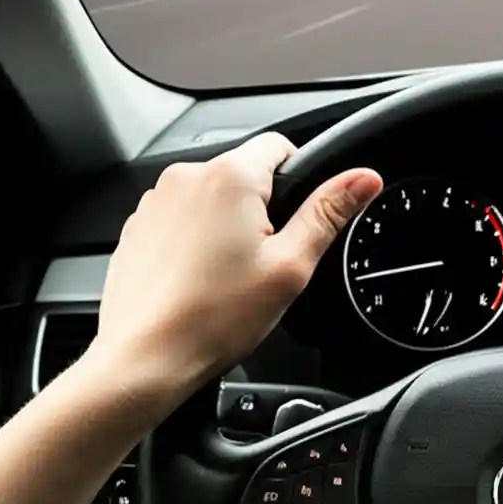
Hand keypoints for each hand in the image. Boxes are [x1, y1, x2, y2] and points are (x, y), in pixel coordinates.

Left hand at [93, 133, 381, 411]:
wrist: (145, 357)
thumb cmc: (214, 317)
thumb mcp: (291, 265)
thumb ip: (328, 213)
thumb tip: (364, 177)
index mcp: (230, 177)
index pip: (282, 146)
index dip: (301, 180)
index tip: (299, 220)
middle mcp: (187, 177)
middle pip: (247, 175)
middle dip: (264, 210)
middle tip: (266, 261)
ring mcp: (156, 202)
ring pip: (214, 199)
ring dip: (229, 225)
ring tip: (229, 276)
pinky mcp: (139, 227)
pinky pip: (183, 219)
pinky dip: (197, 241)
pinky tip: (201, 280)